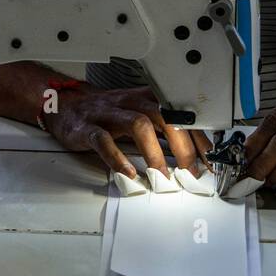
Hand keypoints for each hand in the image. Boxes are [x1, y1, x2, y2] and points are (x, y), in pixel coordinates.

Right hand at [42, 86, 211, 176]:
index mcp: (146, 99)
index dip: (197, 136)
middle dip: (181, 145)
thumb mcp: (139, 113)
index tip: (209, 159)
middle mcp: (130, 103)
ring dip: (154, 152)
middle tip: (191, 170)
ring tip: (162, 175)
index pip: (180, 115)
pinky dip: (117, 158)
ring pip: (138, 125)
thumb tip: (194, 151)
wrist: (67, 103)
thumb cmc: (107, 112)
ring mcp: (108, 114)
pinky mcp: (88, 128)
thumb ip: (163, 129)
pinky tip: (128, 173)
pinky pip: (104, 140)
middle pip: (164, 117)